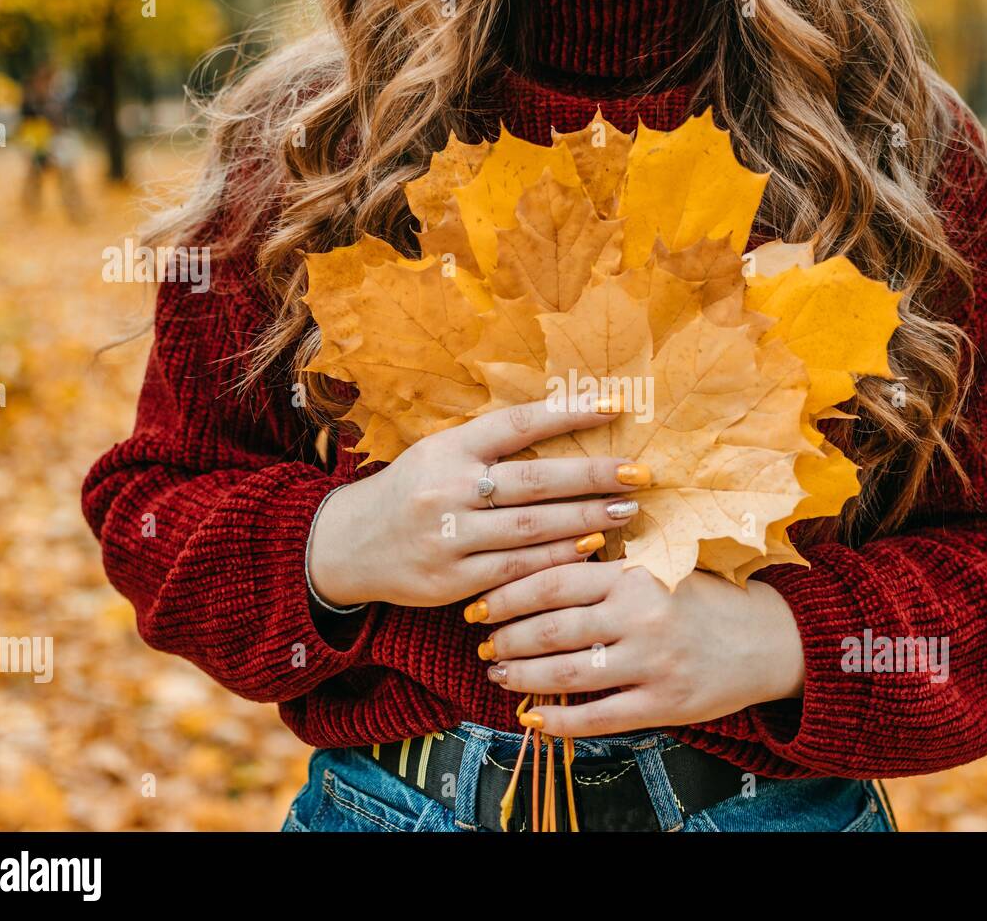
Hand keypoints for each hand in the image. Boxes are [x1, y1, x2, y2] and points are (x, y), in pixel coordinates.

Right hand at [307, 399, 649, 607]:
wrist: (347, 546)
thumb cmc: (411, 491)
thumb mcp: (439, 453)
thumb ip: (492, 446)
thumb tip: (566, 427)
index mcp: (448, 448)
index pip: (518, 424)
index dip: (569, 414)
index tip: (617, 407)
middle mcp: (447, 489)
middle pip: (535, 481)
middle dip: (594, 477)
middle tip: (640, 474)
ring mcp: (448, 536)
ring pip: (532, 528)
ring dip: (587, 519)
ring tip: (628, 511)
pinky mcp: (450, 580)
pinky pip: (516, 568)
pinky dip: (557, 559)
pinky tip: (591, 548)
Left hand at [472, 562, 805, 736]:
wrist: (770, 639)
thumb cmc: (705, 597)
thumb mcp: (661, 565)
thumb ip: (607, 565)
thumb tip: (536, 562)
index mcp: (637, 574)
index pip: (553, 581)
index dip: (508, 595)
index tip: (480, 604)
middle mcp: (642, 617)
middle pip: (551, 629)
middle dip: (506, 638)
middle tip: (481, 642)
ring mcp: (653, 664)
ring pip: (566, 674)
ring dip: (522, 676)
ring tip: (498, 672)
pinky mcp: (663, 704)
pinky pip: (598, 718)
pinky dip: (558, 722)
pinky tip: (532, 718)